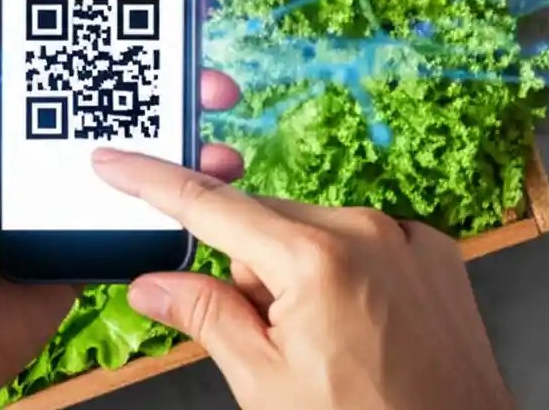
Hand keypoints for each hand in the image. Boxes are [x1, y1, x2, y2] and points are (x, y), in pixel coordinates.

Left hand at [0, 46, 246, 409]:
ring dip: (175, 151)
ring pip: (127, 167)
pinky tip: (205, 199)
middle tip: (207, 87)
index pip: (46, 83)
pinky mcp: (80, 251)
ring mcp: (57, 210)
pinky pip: (131, 222)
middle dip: (157, 97)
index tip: (145, 35)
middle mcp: (25, 167)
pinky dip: (170, 208)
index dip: (94, 55)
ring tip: (219, 149)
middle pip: (101, 118)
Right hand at [92, 149, 515, 409]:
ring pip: (310, 231)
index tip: (115, 163)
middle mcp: (365, 230)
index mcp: (315, 259)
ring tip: (320, 344)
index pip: (210, 207)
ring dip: (292, 272)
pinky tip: (354, 328)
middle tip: (260, 337)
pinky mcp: (433, 252)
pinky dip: (340, 272)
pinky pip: (360, 241)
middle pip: (262, 222)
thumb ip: (206, 318)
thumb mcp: (265, 384)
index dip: (152, 183)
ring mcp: (406, 237)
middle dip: (244, 268)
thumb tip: (155, 284)